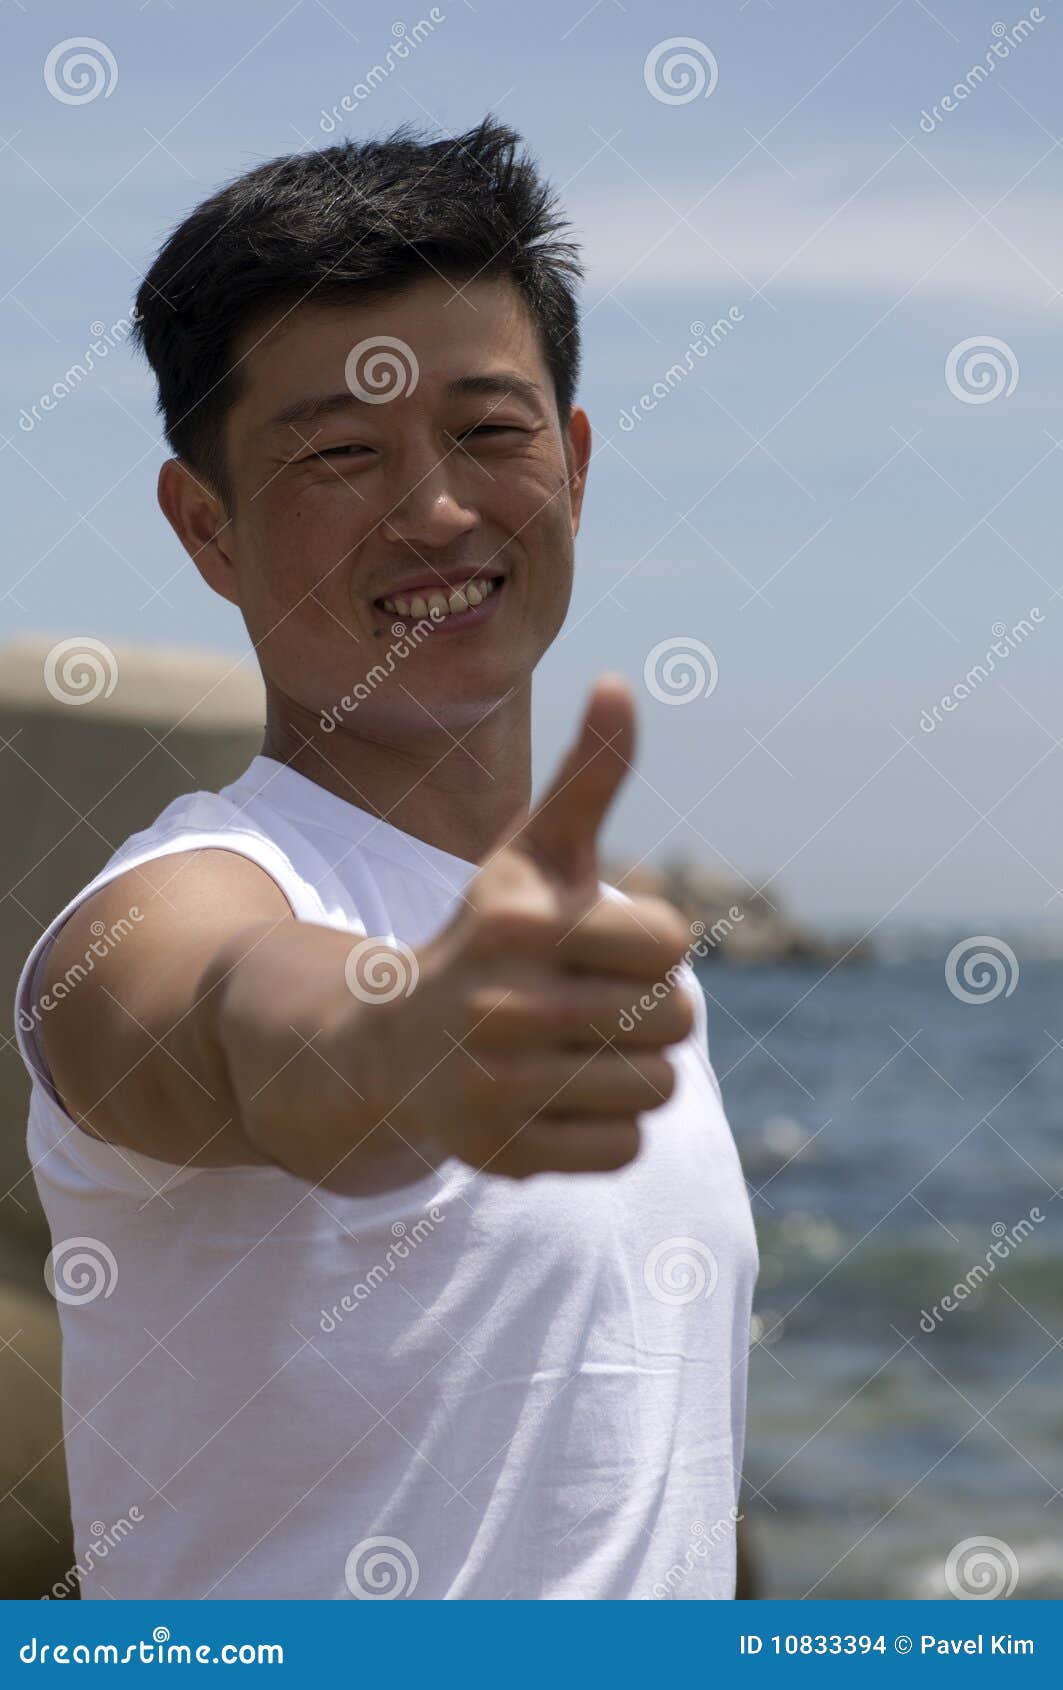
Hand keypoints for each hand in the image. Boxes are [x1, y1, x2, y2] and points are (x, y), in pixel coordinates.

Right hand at [364, 674, 695, 1178]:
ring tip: (579, 1052)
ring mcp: (498, 1086)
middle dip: (648, 1009)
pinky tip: (558, 1100)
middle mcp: (502, 1005)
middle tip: (591, 1004)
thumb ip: (586, 777)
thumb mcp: (529, 855)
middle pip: (673, 1019)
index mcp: (520, 923)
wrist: (389, 1045)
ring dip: (634, 1070)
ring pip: (658, 1087)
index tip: (602, 947)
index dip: (651, 944)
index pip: (672, 942)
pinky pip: (626, 1149)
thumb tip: (619, 682)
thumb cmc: (485, 939)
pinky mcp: (502, 1155)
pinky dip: (608, 1127)